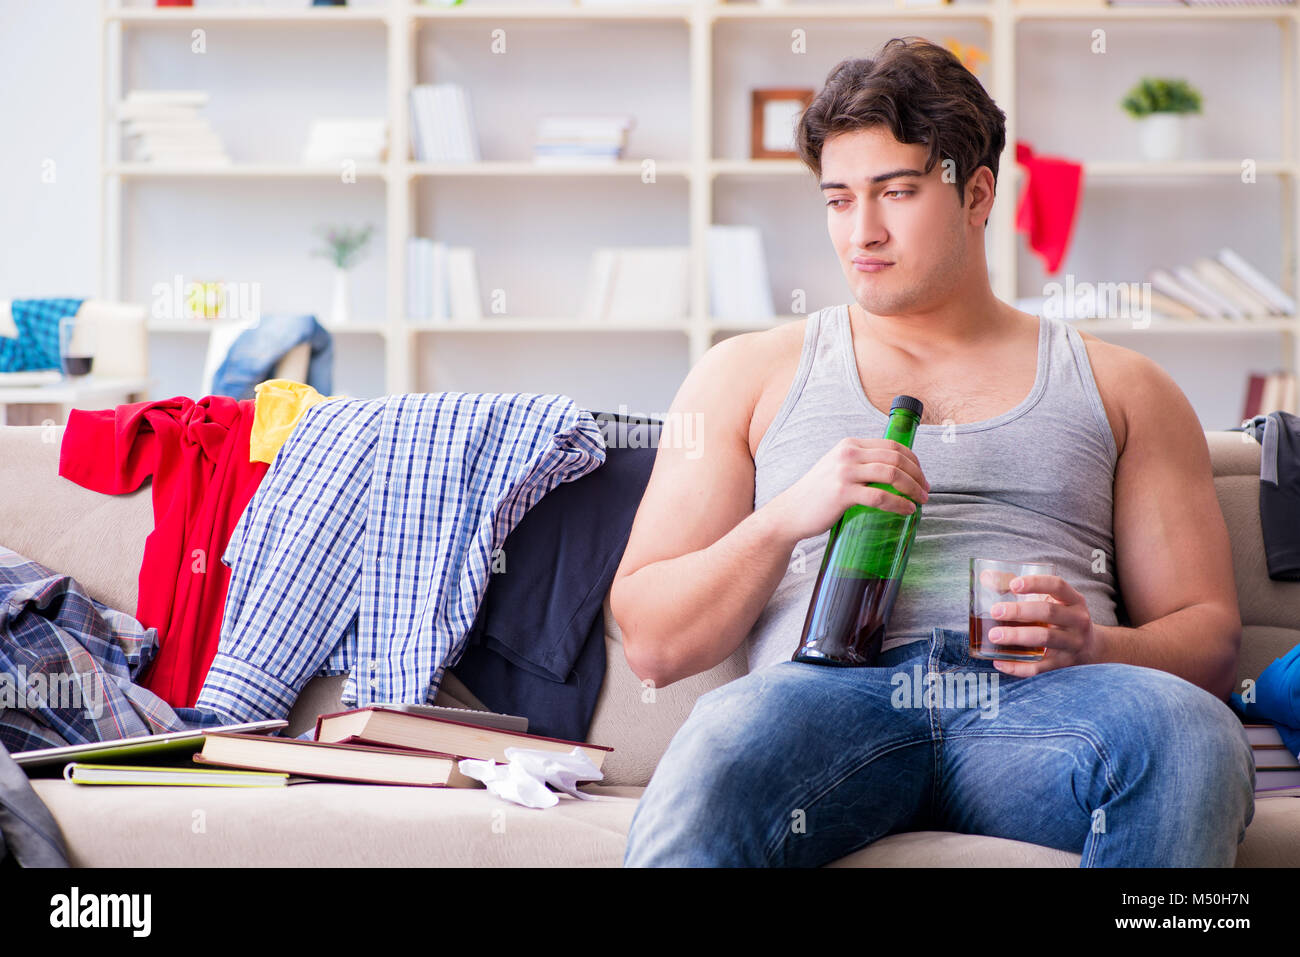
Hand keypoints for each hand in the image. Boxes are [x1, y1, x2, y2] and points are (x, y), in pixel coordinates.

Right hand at [762, 436, 929, 544]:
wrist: (790, 512)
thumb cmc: (817, 495)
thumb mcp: (837, 469)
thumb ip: (860, 466)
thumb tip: (892, 476)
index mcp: (849, 445)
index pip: (892, 445)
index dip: (914, 460)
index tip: (922, 476)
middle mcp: (847, 453)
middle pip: (896, 458)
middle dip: (917, 475)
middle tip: (926, 491)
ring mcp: (844, 472)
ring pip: (891, 474)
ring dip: (912, 488)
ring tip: (921, 500)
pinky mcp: (842, 493)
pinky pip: (880, 496)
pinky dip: (899, 504)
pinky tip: (907, 510)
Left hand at [986, 574, 1098, 676]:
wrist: (1091, 648)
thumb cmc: (1060, 617)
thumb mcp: (1050, 600)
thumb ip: (1019, 588)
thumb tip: (986, 577)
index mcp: (1073, 600)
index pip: (1057, 586)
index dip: (1035, 583)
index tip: (1013, 584)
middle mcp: (1077, 620)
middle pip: (1048, 612)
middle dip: (1020, 611)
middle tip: (995, 611)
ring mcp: (1072, 644)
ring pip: (1045, 639)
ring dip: (1017, 636)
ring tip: (994, 635)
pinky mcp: (1063, 664)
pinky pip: (1039, 668)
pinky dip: (1018, 666)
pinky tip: (999, 661)